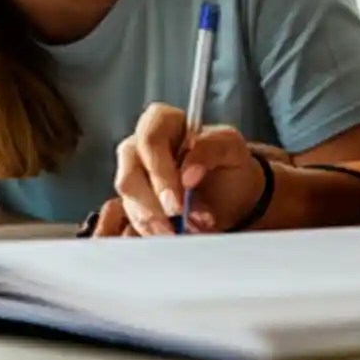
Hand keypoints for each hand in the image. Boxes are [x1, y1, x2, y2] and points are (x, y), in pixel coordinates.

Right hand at [103, 103, 264, 236]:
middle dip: (151, 204)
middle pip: (130, 173)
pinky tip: (164, 236)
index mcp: (162, 122)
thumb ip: (210, 149)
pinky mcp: (132, 199)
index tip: (176, 201)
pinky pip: (126, 216)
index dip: (159, 172)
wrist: (232, 192)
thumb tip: (187, 174)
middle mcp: (139, 145)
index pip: (149, 140)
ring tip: (174, 234)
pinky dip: (145, 230)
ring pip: (127, 198)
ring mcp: (132, 173)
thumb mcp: (231, 148)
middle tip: (173, 225)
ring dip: (149, 221)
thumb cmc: (228, 163)